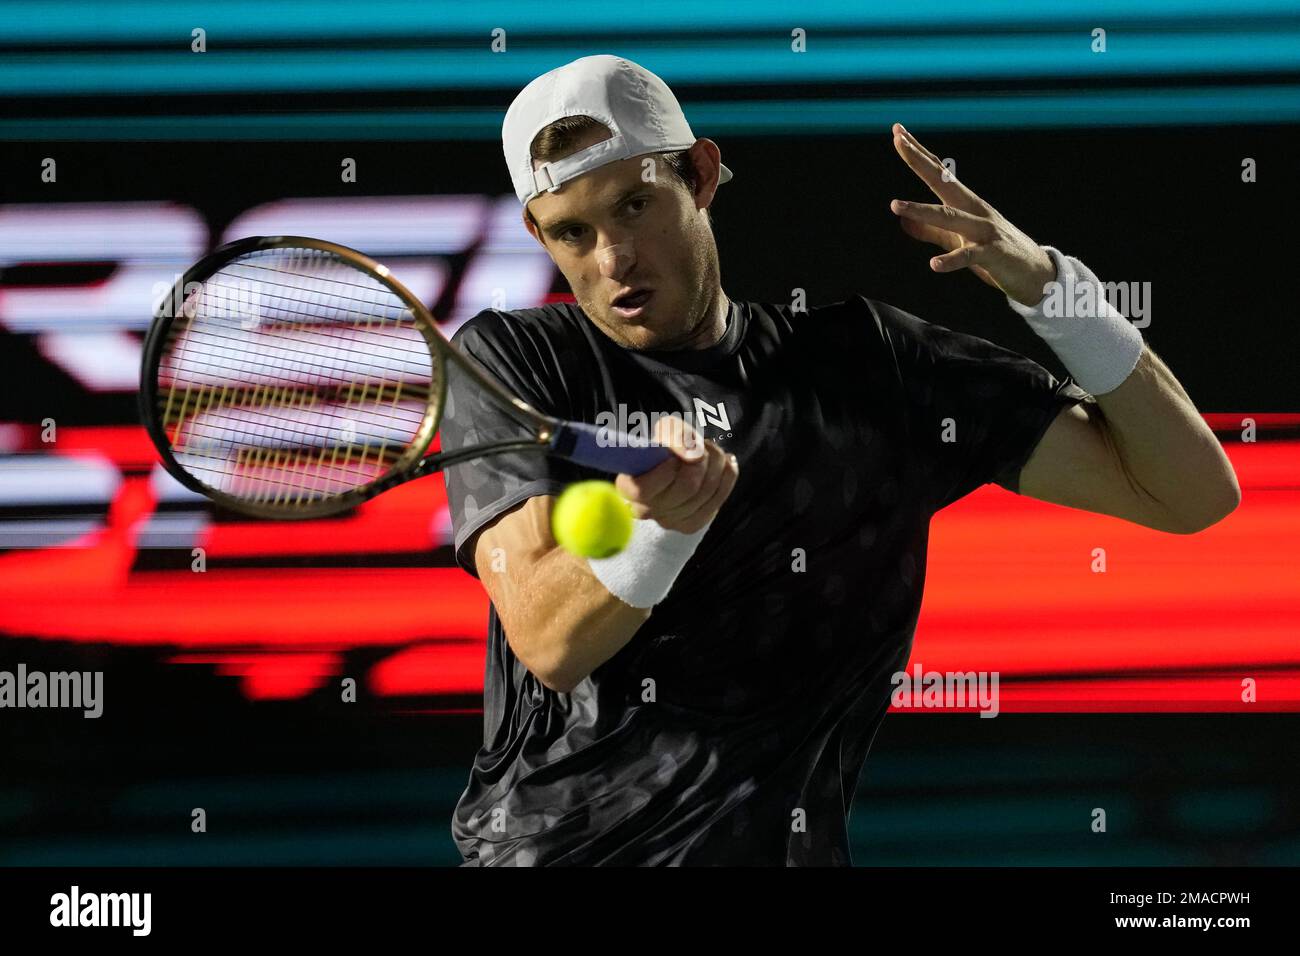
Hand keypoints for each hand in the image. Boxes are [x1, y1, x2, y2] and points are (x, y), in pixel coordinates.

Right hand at [614, 415, 738, 533]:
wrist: (676, 462)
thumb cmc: (666, 446)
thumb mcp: (666, 429)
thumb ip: (676, 436)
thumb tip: (694, 455)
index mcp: (628, 486)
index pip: (643, 489)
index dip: (665, 471)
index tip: (673, 457)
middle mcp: (645, 509)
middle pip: (685, 488)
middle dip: (700, 460)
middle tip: (700, 446)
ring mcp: (669, 521)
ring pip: (705, 492)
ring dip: (715, 463)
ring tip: (709, 450)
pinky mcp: (690, 525)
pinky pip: (719, 498)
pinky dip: (727, 475)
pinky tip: (723, 463)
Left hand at [888, 122, 1056, 307]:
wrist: (1037, 272)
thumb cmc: (996, 254)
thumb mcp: (959, 240)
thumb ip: (932, 231)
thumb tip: (903, 224)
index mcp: (966, 204)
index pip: (939, 173)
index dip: (918, 154)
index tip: (898, 131)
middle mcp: (975, 211)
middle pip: (943, 183)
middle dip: (919, 162)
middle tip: (897, 140)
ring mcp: (985, 231)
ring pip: (950, 218)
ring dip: (922, 211)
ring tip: (895, 205)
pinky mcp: (993, 255)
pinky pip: (970, 257)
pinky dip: (952, 260)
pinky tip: (934, 264)